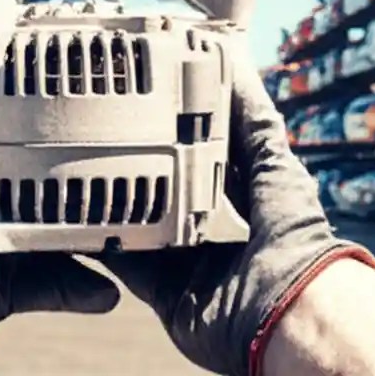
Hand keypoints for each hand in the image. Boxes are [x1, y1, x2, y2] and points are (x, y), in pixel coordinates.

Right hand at [101, 55, 374, 375]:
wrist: (286, 312)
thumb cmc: (293, 236)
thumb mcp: (276, 165)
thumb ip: (255, 120)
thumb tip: (238, 63)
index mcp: (240, 192)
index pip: (200, 148)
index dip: (176, 125)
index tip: (145, 96)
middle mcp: (210, 223)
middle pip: (165, 183)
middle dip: (139, 161)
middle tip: (100, 127)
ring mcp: (184, 257)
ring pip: (138, 220)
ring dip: (114, 201)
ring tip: (81, 168)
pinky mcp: (162, 288)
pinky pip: (125, 262)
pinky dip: (105, 243)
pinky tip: (81, 218)